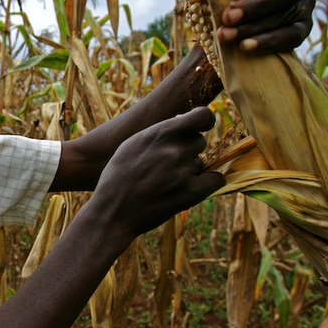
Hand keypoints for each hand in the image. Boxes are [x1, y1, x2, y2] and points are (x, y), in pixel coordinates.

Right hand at [85, 107, 224, 239]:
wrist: (112, 212)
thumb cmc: (117, 177)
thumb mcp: (131, 144)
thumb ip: (158, 132)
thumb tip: (181, 122)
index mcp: (160, 133)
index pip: (202, 116)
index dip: (204, 121)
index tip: (200, 127)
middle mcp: (174, 150)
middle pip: (199, 142)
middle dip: (188, 150)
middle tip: (168, 164)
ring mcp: (184, 171)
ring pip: (200, 163)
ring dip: (190, 170)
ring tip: (165, 181)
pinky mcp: (192, 193)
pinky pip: (215, 179)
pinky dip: (207, 182)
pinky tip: (190, 187)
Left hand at [216, 0, 320, 53]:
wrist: (251, 9)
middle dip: (255, 8)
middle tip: (229, 16)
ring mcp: (306, 9)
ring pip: (284, 19)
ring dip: (253, 28)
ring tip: (228, 35)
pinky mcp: (302, 31)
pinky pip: (290, 39)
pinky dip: (266, 43)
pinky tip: (245, 46)